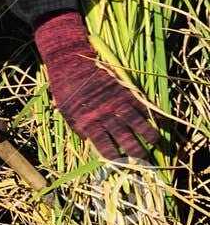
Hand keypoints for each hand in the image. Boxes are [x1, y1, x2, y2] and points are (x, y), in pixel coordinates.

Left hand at [33, 11, 160, 160]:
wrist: (71, 60)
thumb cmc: (65, 87)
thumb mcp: (65, 111)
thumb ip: (78, 126)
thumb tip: (88, 140)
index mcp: (89, 122)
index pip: (104, 145)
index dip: (113, 156)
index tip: (120, 163)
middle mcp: (105, 115)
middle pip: (124, 138)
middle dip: (135, 150)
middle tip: (142, 158)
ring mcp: (117, 102)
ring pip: (137, 122)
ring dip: (148, 133)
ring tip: (155, 141)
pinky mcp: (124, 89)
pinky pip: (142, 103)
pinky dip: (152, 111)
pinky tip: (159, 119)